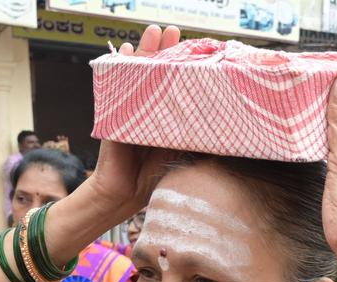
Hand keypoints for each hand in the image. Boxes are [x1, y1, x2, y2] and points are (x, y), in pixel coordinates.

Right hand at [77, 25, 181, 225]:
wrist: (126, 194)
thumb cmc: (154, 176)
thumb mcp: (181, 151)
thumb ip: (194, 134)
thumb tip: (223, 121)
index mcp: (164, 115)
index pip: (173, 84)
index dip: (181, 66)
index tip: (195, 49)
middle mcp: (146, 108)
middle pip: (154, 72)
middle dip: (162, 50)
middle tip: (172, 32)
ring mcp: (128, 108)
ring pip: (136, 73)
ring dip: (143, 51)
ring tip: (152, 33)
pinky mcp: (113, 114)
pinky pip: (117, 86)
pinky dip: (119, 68)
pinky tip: (125, 52)